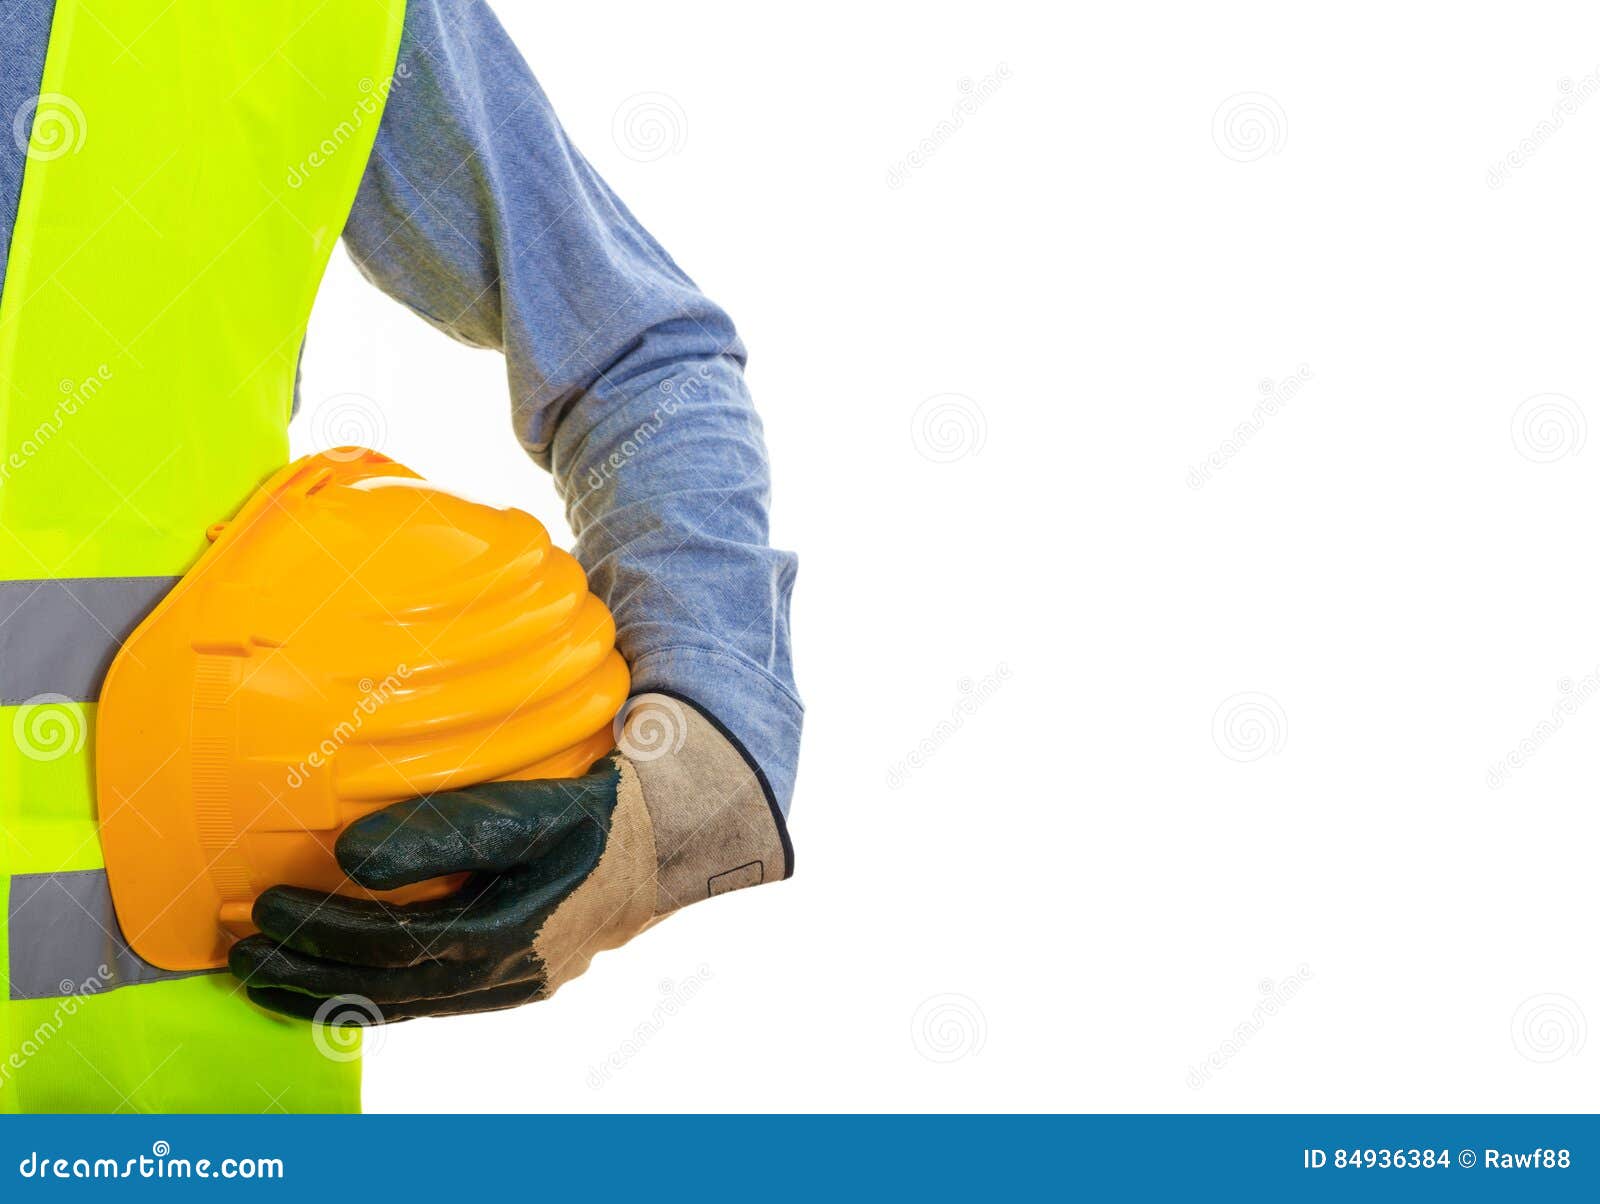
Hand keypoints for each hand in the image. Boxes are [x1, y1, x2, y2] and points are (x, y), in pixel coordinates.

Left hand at [229, 694, 790, 1021]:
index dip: (326, 934)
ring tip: (265, 981)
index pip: (399, 947)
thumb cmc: (601, 816)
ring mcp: (512, 983)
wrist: (670, 841)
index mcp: (514, 935)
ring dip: (329, 995)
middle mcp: (509, 974)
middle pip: (390, 989)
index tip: (266, 909)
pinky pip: (427, 999)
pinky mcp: (513, 976)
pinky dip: (372, 995)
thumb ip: (447, 830)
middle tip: (240, 957)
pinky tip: (338, 986)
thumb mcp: (533, 810)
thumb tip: (351, 855)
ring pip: (404, 1004)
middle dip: (309, 975)